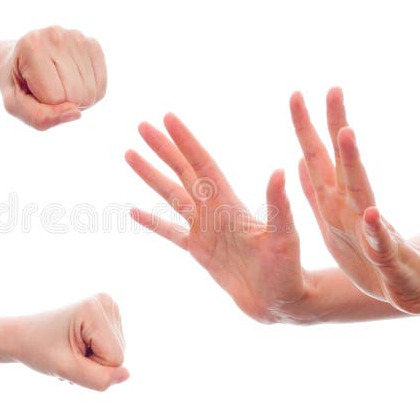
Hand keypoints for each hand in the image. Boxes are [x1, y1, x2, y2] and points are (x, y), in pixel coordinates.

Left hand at [0, 26, 106, 130]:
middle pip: (76, 95)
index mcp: (31, 46)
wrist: (21, 59)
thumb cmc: (17, 84)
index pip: (54, 98)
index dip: (45, 105)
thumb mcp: (15, 106)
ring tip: (59, 84)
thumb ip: (40, 116)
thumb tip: (76, 113)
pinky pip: (101, 87)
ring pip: (91, 93)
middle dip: (62, 103)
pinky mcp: (92, 45)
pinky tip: (73, 81)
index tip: (32, 90)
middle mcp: (56, 35)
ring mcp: (77, 37)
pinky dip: (89, 93)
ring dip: (76, 99)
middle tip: (46, 89)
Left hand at [12, 294, 128, 390]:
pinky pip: (114, 347)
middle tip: (69, 353)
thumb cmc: (39, 350)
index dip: (92, 367)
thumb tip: (127, 375)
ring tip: (71, 348)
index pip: (115, 359)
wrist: (23, 335)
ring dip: (93, 359)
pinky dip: (95, 352)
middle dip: (93, 362)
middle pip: (118, 355)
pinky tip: (77, 344)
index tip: (69, 354)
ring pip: (117, 353)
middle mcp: (106, 302)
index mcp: (95, 309)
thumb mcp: (65, 370)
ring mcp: (109, 306)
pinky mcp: (108, 314)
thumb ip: (98, 378)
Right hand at [126, 114, 310, 323]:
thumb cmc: (289, 270)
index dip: (186, 142)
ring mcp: (205, 231)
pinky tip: (135, 211)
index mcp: (230, 205)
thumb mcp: (285, 237)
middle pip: (182, 172)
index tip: (168, 118)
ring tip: (130, 155)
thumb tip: (279, 171)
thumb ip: (279, 206)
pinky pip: (171, 233)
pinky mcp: (201, 252)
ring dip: (152, 176)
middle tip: (141, 125)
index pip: (203, 166)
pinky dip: (153, 222)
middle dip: (163, 149)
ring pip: (172, 196)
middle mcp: (214, 212)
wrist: (283, 301)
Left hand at [290, 87, 419, 312]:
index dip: (305, 126)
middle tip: (332, 88)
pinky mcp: (386, 255)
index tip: (295, 93)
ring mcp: (370, 226)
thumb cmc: (363, 253)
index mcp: (335, 198)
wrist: (405, 286)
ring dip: (353, 162)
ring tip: (346, 133)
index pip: (317, 155)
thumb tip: (298, 161)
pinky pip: (380, 241)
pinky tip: (372, 213)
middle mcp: (354, 204)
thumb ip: (315, 191)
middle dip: (335, 124)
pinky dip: (375, 228)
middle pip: (341, 159)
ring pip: (361, 190)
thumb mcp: (329, 221)